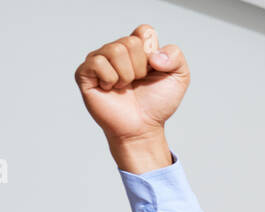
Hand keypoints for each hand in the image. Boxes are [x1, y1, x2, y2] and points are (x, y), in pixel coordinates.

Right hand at [75, 25, 188, 166]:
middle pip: (130, 42)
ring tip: (125, 87)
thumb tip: (153, 55)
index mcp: (137, 47)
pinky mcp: (85, 72)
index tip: (153, 69)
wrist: (143, 128)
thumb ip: (176, 57)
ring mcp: (99, 60)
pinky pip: (99, 63)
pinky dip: (111, 80)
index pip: (144, 31)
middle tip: (137, 82)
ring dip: (127, 75)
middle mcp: (116, 50)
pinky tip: (110, 89)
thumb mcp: (179, 78)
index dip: (152, 52)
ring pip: (115, 50)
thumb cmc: (157, 104)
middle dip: (140, 68)